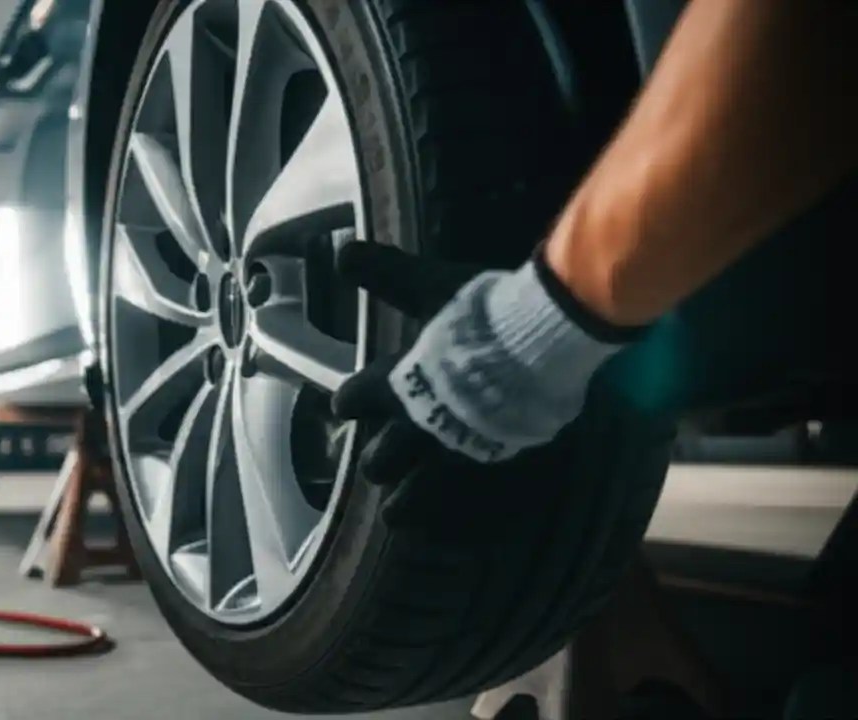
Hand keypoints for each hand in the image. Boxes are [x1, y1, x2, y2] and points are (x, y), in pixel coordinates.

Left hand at [332, 242, 634, 520]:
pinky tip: (449, 528)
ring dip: (403, 503)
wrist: (543, 342)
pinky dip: (453, 515)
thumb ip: (385, 273)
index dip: (350, 402)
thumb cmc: (482, 315)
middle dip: (377, 459)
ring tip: (395, 516)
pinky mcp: (491, 463)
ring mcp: (454, 450)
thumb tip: (341, 250)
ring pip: (415, 492)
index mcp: (398, 384)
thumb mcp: (428, 286)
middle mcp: (418, 425)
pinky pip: (464, 499)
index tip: (345, 405)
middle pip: (381, 457)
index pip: (358, 398)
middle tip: (377, 462)